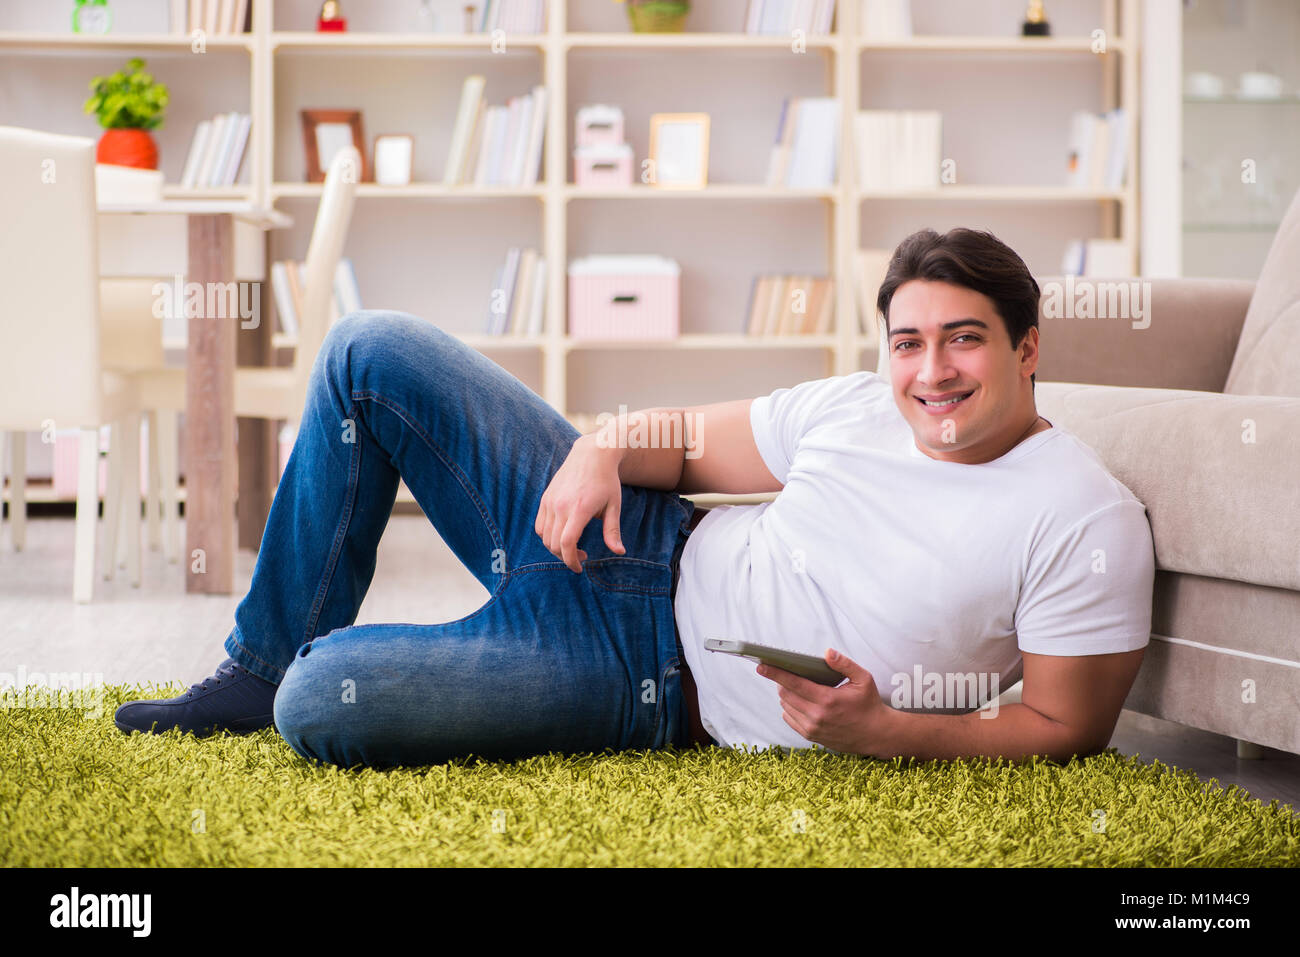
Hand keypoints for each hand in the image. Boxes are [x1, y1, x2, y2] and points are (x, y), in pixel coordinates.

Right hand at [535, 433, 626, 572]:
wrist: (591, 454)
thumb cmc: (606, 481)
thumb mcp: (614, 506)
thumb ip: (613, 531)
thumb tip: (619, 552)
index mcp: (579, 509)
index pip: (566, 544)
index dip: (571, 560)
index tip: (580, 568)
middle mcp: (560, 506)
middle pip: (553, 544)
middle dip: (566, 557)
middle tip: (582, 556)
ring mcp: (550, 501)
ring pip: (544, 536)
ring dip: (555, 548)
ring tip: (572, 546)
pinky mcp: (545, 498)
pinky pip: (540, 525)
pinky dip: (547, 535)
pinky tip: (562, 534)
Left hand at [756, 648, 891, 755]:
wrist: (876, 734)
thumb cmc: (869, 704)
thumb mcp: (863, 679)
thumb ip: (844, 664)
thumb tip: (827, 652)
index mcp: (828, 699)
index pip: (794, 684)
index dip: (775, 673)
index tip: (761, 666)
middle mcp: (817, 716)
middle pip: (786, 694)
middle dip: (781, 682)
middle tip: (785, 672)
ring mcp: (813, 728)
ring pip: (786, 706)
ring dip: (786, 695)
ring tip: (795, 687)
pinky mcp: (811, 736)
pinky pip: (789, 719)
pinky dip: (789, 708)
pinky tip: (800, 701)